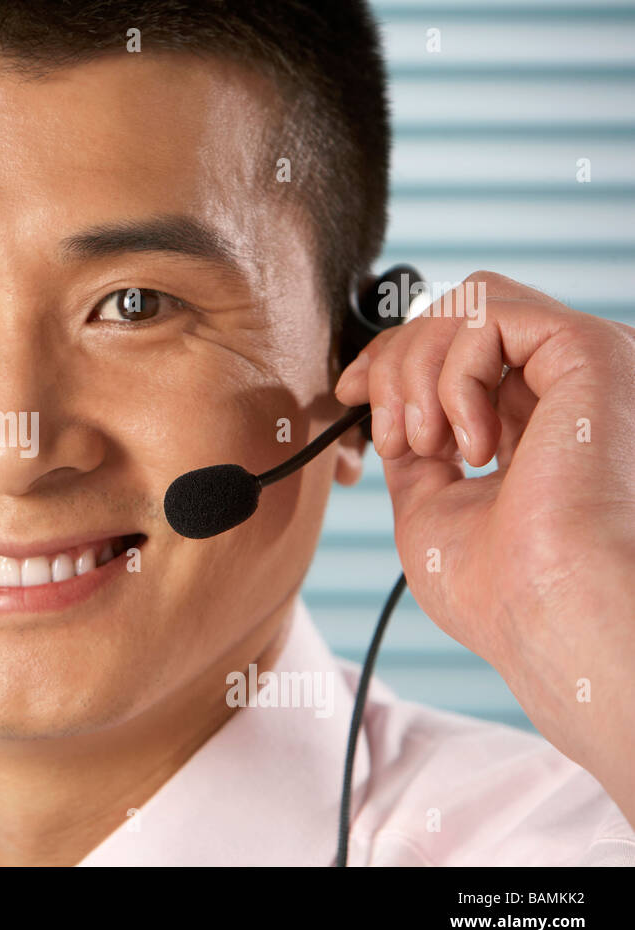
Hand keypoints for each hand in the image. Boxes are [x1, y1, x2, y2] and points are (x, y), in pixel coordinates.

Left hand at [334, 271, 634, 820]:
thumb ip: (419, 447)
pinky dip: (451, 372)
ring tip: (423, 444)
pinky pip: (490, 311)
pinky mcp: (593, 351)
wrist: (549, 616)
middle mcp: (570, 384)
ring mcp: (585, 364)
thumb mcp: (431, 502)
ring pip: (471, 301)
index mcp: (541, 419)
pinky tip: (470, 443)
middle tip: (387, 436)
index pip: (461, 346)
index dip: (391, 356)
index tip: (348, 394)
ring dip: (415, 369)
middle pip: (458, 313)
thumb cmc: (499, 587)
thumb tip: (390, 409)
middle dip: (394, 362)